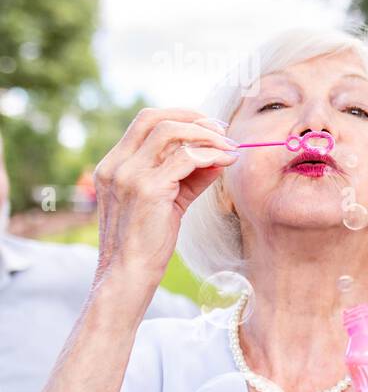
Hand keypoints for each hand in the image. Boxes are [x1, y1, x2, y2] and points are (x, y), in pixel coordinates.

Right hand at [92, 107, 237, 291]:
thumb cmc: (147, 242)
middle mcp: (116, 165)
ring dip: (207, 136)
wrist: (129, 274)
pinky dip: (210, 155)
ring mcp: (129, 176)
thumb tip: (218, 157)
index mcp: (113, 165)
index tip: (209, 125)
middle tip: (224, 131)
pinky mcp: (148, 189)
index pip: (145, 121)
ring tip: (230, 148)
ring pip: (172, 133)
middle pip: (155, 118)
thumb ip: (189, 177)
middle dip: (194, 118)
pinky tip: (226, 162)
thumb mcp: (167, 202)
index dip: (180, 116)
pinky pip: (186, 158)